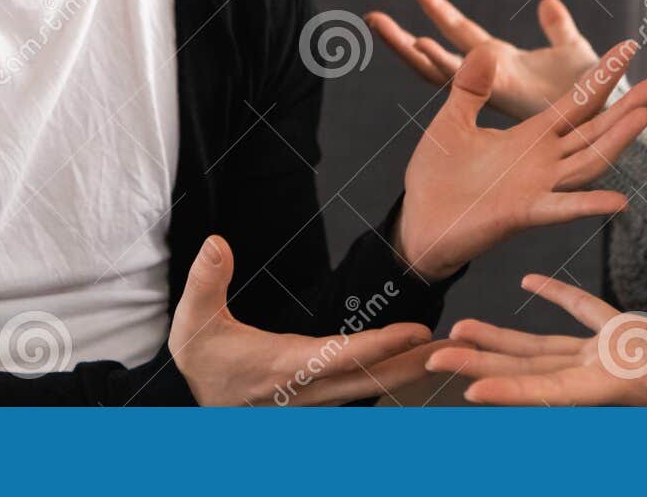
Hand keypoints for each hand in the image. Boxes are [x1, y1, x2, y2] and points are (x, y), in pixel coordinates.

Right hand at [169, 234, 440, 405]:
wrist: (187, 402)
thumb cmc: (198, 360)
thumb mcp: (193, 320)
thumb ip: (206, 281)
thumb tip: (217, 244)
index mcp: (284, 365)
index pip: (341, 356)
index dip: (381, 346)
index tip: (417, 332)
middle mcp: (307, 387)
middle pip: (372, 378)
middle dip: (415, 363)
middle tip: (458, 347)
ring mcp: (314, 396)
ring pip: (371, 386)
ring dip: (409, 371)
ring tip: (447, 353)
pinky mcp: (316, 397)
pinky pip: (362, 388)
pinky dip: (390, 376)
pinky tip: (411, 367)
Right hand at [368, 0, 601, 121]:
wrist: (612, 121)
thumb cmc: (594, 99)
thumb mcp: (573, 53)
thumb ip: (557, 29)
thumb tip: (548, 1)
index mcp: (501, 65)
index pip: (458, 33)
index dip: (436, 11)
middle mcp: (491, 81)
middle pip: (436, 58)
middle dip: (402, 39)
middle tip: (371, 17)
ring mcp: (494, 90)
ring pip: (443, 72)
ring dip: (413, 50)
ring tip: (385, 28)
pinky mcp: (507, 102)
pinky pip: (473, 86)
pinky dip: (445, 64)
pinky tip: (421, 45)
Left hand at [393, 40, 646, 280]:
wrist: (418, 221)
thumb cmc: (436, 175)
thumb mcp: (452, 121)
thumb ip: (471, 87)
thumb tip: (484, 48)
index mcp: (530, 137)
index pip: (576, 103)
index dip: (602, 77)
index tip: (629, 47)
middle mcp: (543, 161)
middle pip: (595, 130)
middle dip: (626, 107)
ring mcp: (538, 188)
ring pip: (587, 162)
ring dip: (616, 142)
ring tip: (645, 117)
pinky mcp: (522, 213)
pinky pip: (560, 208)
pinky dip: (587, 204)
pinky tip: (618, 201)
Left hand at [426, 274, 646, 406]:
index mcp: (617, 384)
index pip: (553, 390)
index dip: (512, 391)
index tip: (468, 391)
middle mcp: (603, 374)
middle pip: (528, 370)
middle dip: (481, 363)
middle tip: (433, 356)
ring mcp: (612, 355)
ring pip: (542, 346)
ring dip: (500, 338)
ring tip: (457, 330)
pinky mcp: (628, 336)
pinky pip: (581, 313)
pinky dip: (555, 297)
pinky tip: (527, 283)